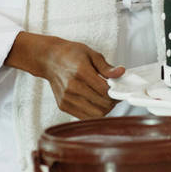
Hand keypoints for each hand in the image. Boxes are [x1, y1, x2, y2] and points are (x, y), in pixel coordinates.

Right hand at [6, 32, 122, 119]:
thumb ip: (106, 67)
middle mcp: (72, 87)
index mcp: (81, 72)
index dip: (116, 93)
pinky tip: (95, 103)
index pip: (105, 91)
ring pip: (94, 114)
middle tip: (115, 96)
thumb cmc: (70, 54)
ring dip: (104, 109)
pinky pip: (83, 117)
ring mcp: (66, 98)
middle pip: (101, 105)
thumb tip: (121, 72)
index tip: (120, 91)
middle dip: (112, 102)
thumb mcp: (91, 54)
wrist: (49, 59)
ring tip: (106, 100)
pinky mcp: (63, 106)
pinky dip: (93, 113)